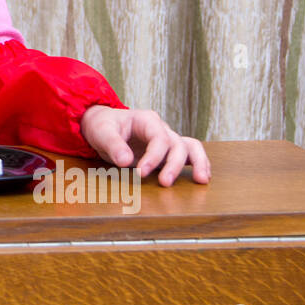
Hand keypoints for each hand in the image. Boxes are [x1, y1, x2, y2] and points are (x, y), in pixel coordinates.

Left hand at [79, 105, 210, 185]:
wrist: (103, 126)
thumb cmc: (103, 126)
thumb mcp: (102, 132)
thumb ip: (113, 145)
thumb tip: (125, 161)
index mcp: (146, 120)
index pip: (158, 138)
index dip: (153, 156)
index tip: (141, 173)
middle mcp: (161, 129)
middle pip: (177, 144)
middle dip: (173, 165)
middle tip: (164, 183)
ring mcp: (166, 140)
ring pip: (190, 147)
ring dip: (198, 163)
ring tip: (202, 181)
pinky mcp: (167, 152)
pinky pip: (189, 154)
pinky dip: (198, 164)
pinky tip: (202, 177)